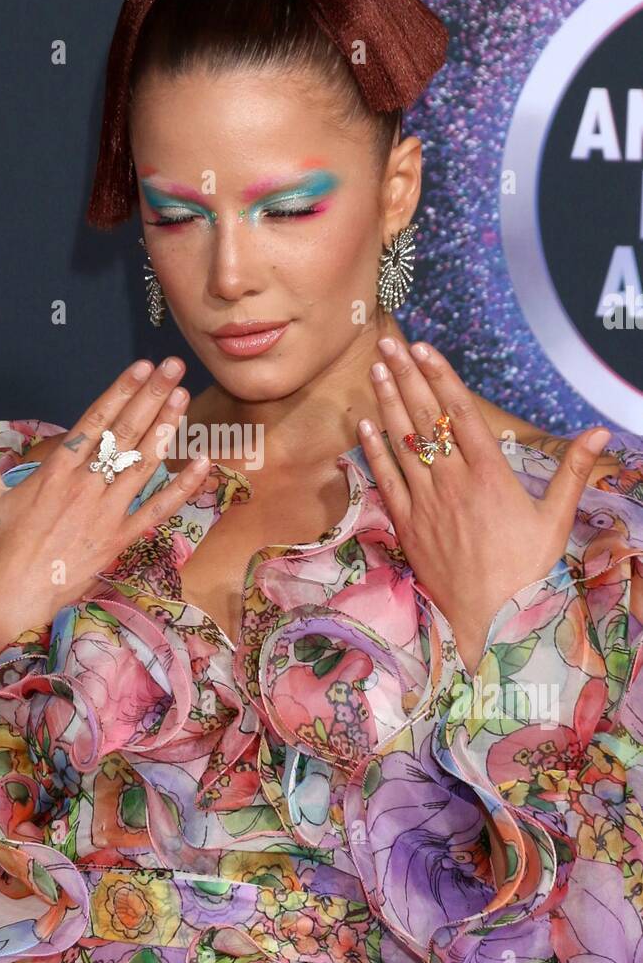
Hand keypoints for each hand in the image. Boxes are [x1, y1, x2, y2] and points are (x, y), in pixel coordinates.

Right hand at [0, 358, 209, 649]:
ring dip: (165, 429)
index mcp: (54, 471)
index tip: (141, 367)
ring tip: (182, 397)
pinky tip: (201, 464)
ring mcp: (105, 513)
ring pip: (142, 463)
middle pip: (124, 432)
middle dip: (151, 396)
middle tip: (173, 367)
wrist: (9, 602)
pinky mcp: (119, 540)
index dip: (120, 391)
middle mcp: (84, 486)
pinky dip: (181, 488)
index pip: (94, 421)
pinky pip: (156, 510)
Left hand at [356, 337, 611, 673]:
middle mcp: (454, 482)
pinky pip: (387, 480)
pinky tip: (363, 424)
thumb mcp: (557, 518)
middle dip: (406, 376)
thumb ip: (573, 471)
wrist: (493, 620)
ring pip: (401, 443)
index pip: (460, 413)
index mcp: (491, 475)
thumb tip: (599, 434)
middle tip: (389, 342)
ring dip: (386, 403)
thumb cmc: (530, 570)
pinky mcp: (408, 525)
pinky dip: (373, 450)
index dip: (440, 376)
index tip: (424, 348)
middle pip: (425, 418)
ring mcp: (426, 502)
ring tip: (376, 368)